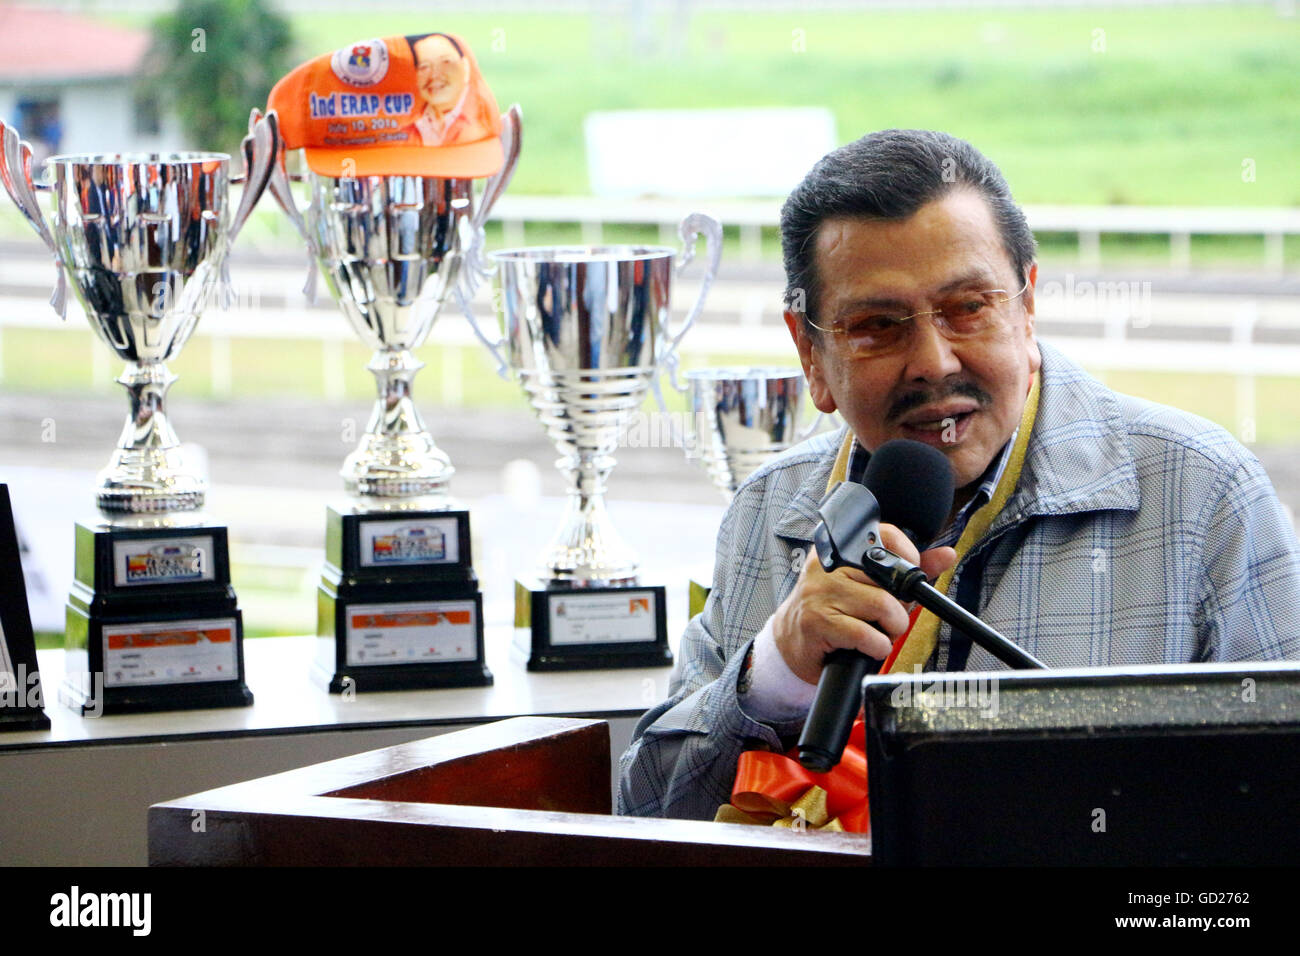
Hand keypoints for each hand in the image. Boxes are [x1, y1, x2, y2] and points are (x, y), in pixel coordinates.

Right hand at [772, 524, 957, 684]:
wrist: (791, 640)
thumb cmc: (834, 611)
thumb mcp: (868, 585)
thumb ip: (905, 570)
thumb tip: (945, 555)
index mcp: (838, 548)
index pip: (884, 534)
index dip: (908, 557)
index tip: (909, 579)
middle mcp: (826, 565)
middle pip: (889, 579)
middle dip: (900, 607)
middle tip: (889, 619)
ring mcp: (819, 592)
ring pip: (882, 606)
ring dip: (892, 629)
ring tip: (881, 634)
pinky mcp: (817, 621)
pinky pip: (866, 634)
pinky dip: (877, 646)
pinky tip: (869, 646)